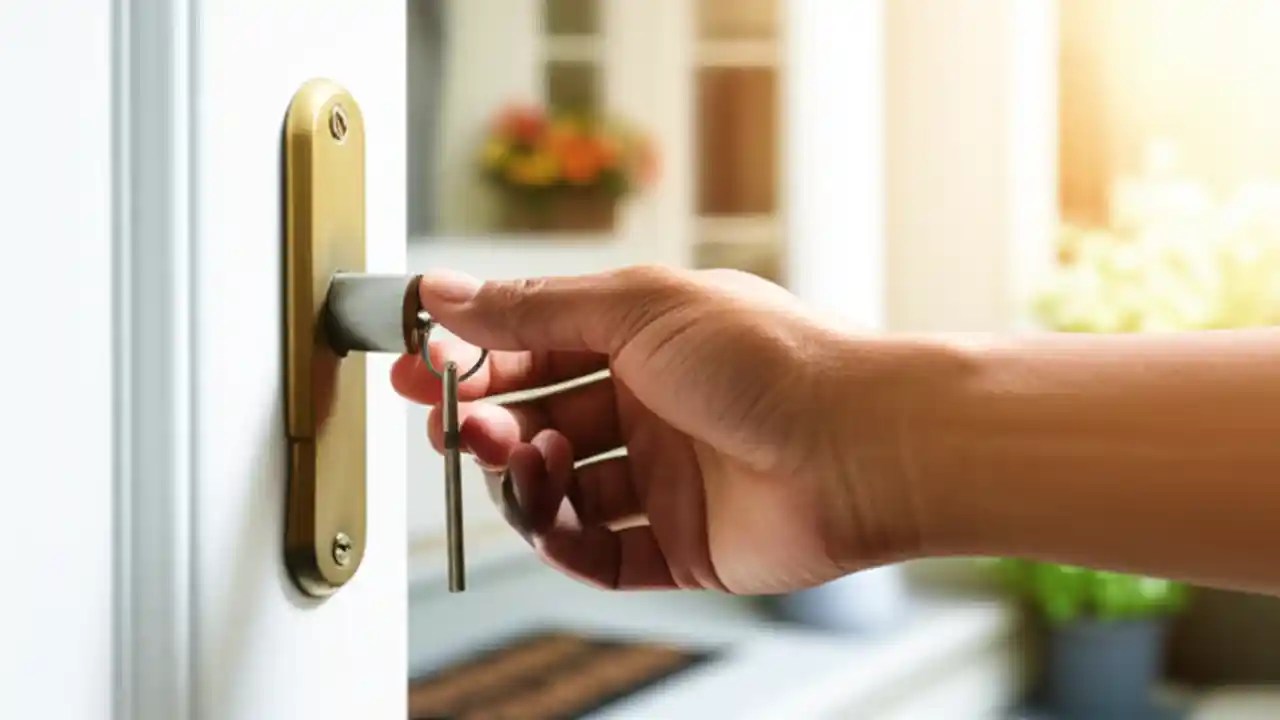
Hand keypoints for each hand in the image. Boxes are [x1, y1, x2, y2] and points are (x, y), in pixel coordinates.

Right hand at [391, 266, 918, 592]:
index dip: (474, 359)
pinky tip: (554, 517)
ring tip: (527, 461)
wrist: (863, 446)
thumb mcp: (638, 307)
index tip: (419, 367)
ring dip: (524, 481)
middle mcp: (652, 411)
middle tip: (458, 424)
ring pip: (562, 494)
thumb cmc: (770, 359)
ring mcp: (667, 482)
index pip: (535, 351)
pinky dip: (564, 542)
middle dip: (489, 424)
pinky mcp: (683, 548)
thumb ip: (536, 307)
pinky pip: (600, 555)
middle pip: (540, 423)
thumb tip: (446, 290)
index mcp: (643, 343)